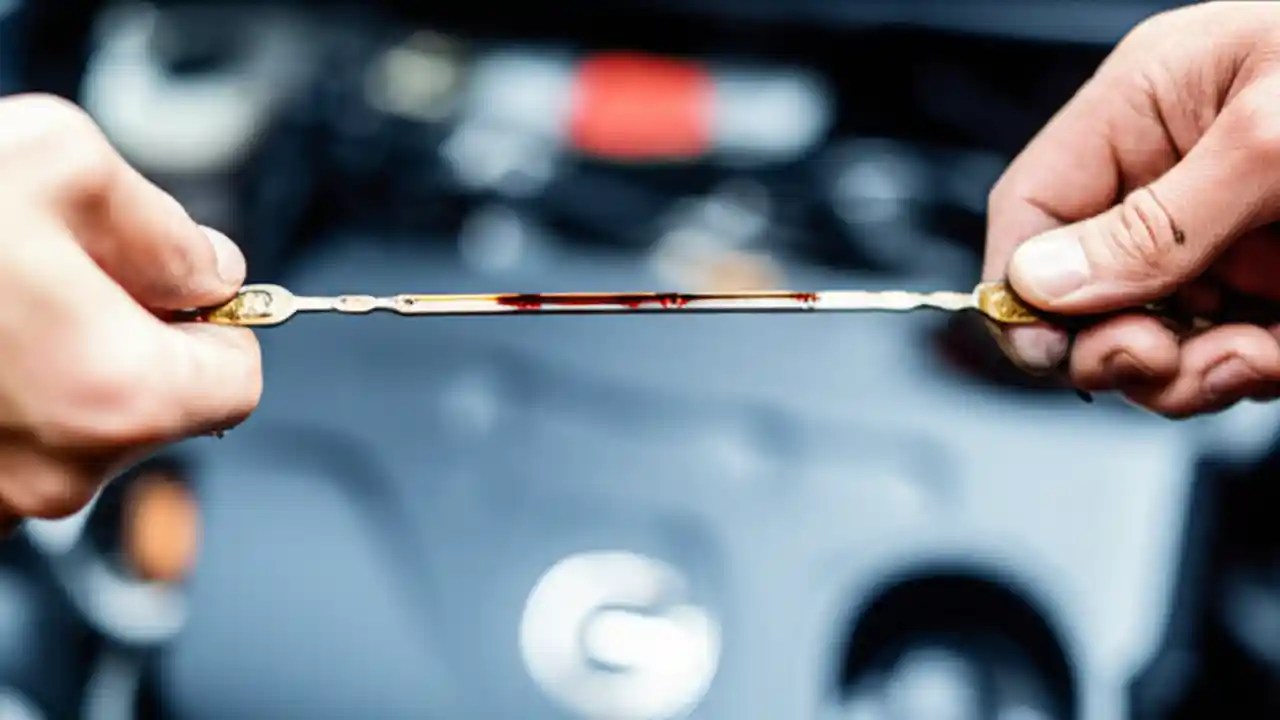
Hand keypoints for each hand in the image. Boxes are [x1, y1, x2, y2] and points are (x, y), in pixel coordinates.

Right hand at [0, 94, 260, 526]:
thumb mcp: (61, 165)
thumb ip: (168, 229)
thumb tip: (213, 270)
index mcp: (119, 396)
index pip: (236, 380)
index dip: (218, 322)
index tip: (183, 287)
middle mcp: (61, 469)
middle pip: (158, 406)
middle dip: (135, 337)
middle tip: (65, 272)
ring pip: (81, 423)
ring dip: (63, 363)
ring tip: (0, 300)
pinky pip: (14, 441)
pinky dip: (7, 393)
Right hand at [985, 1, 1279, 416]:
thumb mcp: (1273, 140)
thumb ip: (1153, 221)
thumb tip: (1041, 279)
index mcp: (1152, 106)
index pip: (1035, 204)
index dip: (1019, 281)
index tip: (1041, 344)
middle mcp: (1174, 178)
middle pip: (1079, 288)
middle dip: (1109, 338)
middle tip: (1151, 358)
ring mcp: (1222, 241)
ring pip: (1143, 337)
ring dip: (1179, 370)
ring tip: (1241, 360)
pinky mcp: (1271, 294)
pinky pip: (1218, 357)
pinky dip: (1236, 375)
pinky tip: (1270, 358)